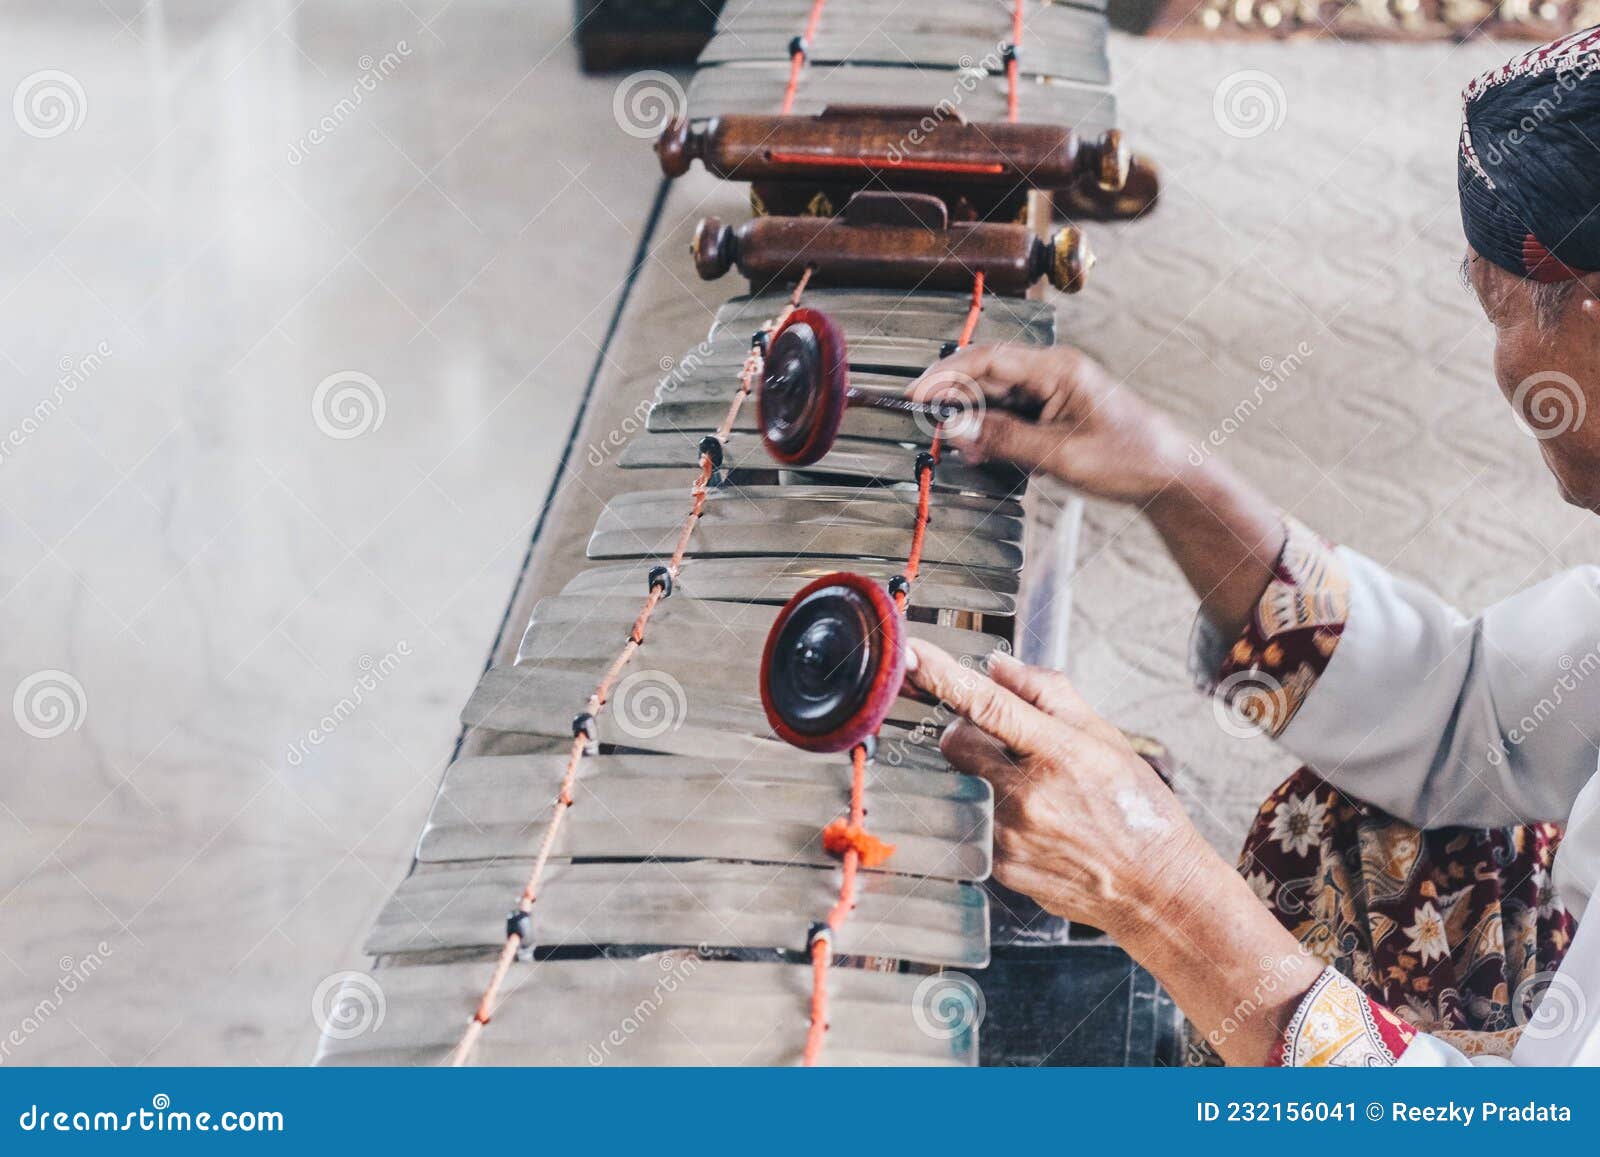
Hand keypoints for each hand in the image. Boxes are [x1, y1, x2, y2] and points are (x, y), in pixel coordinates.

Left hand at [903, 638, 1212, 934]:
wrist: (1156, 888)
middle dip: (972, 734)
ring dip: (997, 782)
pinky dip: (1007, 820)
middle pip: (958, 744)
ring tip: (1050, 801)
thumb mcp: (1106, 738)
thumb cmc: (1138, 810)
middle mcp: (1028, 796)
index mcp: (1059, 754)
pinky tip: (1046, 831)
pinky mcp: (1002, 867)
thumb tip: (998, 667)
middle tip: (1013, 745)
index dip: (944, 677)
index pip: (988, 706)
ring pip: (975, 785)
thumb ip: (1048, 694)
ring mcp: (1010, 836)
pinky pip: (985, 824)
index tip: (911, 655)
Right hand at [907, 343, 1193, 504]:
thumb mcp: (1061, 454)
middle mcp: (1052, 374)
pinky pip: (1011, 416)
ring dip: (975, 424)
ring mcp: (1052, 392)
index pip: (988, 360)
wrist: (1169, 475)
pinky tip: (989, 453)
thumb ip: (1005, 439)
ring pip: (995, 399)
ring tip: (967, 451)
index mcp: (1057, 369)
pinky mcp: (1053, 412)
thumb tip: (958, 428)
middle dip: (956, 403)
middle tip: (934, 430)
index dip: (946, 375)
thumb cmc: (1131, 457)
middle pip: (986, 377)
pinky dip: (994, 434)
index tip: (917, 394)